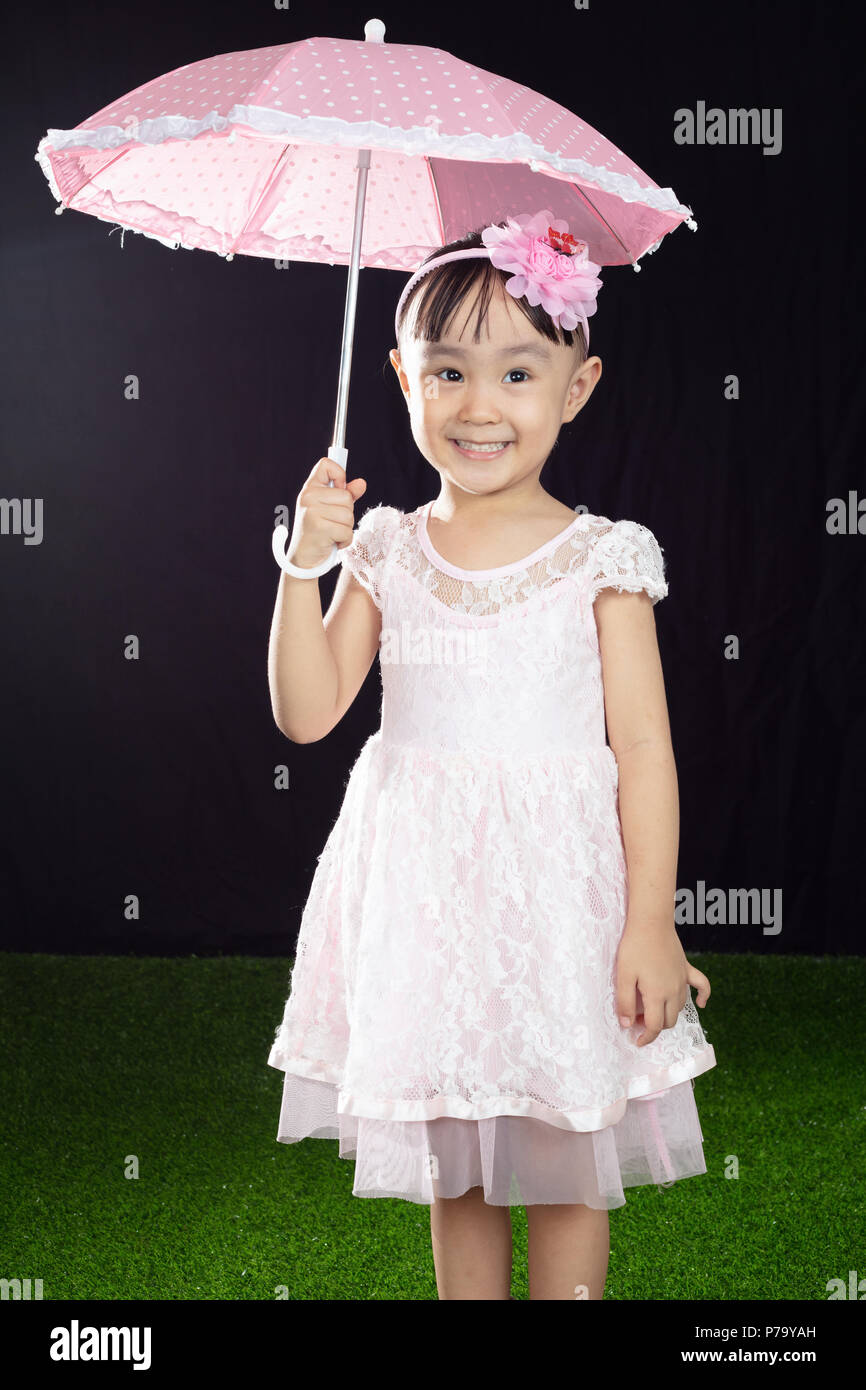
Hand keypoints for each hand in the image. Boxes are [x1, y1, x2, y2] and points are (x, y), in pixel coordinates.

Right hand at [287, 457, 366, 569]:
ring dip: (346, 529)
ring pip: (348, 515)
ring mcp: (312, 512)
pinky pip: (346, 531)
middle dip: (346, 514)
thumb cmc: (318, 533)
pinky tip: (333, 543)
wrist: (303, 559)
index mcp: (310, 488)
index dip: (340, 475)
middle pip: (346, 497)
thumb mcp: (330, 510)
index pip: (326, 465)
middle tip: (332, 523)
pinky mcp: (319, 528)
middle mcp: (308, 497)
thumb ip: (346, 495)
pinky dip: (345, 540)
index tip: (340, 489)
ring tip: (332, 534)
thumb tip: (362, 483)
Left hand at [615, 921, 710, 1047]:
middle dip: (655, 1027)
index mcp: (657, 995)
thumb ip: (625, 1002)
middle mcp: (673, 991)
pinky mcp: (687, 968)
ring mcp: (682, 980)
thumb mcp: (623, 976)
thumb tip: (627, 1025)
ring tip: (652, 1010)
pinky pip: (702, 985)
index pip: (655, 1026)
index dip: (646, 1038)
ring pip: (681, 1007)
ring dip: (669, 1014)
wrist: (651, 922)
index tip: (636, 1041)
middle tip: (638, 1021)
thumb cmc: (634, 947)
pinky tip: (702, 1004)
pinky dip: (703, 996)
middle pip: (669, 1020)